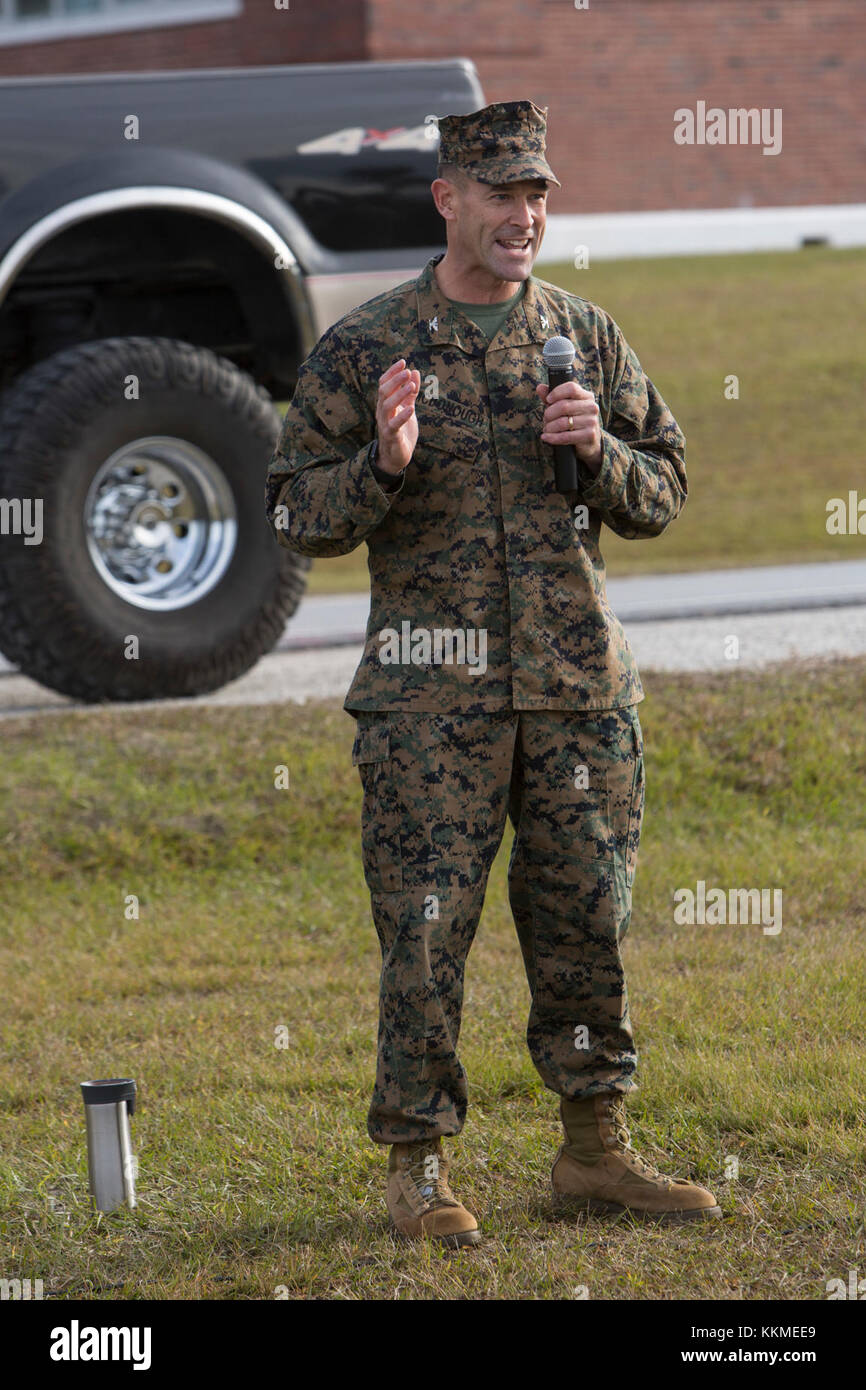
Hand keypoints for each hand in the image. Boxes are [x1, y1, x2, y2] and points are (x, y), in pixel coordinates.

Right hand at [376, 359, 419, 473]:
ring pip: (387, 405)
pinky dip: (402, 415)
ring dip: (399, 394)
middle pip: (384, 392)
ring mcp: (385, 423)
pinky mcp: (391, 436)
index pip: (384, 383)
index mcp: (385, 404)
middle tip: (407, 371)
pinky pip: (394, 424)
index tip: (403, 362)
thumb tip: (415, 372)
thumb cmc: (401, 431)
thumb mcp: (408, 408)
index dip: (392, 372)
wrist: (396, 457)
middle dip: (395, 380)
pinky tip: (411, 408)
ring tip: (410, 385)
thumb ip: (410, 393)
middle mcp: (382, 412)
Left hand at [537, 380, 601, 474]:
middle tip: (545, 419)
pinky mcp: (589, 435)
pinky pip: (566, 436)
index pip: (571, 388)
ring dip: (550, 427)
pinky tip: (545, 437)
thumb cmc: (574, 421)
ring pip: (563, 422)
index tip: (548, 400)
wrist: (589, 442)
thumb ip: (552, 398)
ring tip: (546, 429)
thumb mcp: (563, 407)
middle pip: (564, 406)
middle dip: (549, 413)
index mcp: (587, 396)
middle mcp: (592, 407)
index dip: (557, 393)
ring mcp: (592, 421)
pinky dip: (552, 437)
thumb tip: (539, 387)